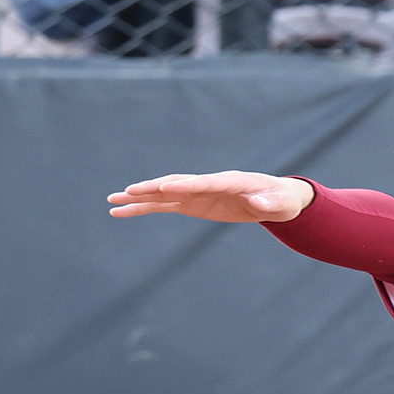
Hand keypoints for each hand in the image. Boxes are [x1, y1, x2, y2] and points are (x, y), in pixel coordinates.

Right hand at [107, 171, 315, 222]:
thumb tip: (260, 203)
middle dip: (152, 188)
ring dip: (139, 198)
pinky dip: (143, 208)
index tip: (164, 187)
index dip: (185, 184)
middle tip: (127, 192)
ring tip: (112, 202)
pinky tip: (121, 212)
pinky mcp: (192, 204)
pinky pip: (163, 206)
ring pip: (163, 194)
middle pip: (176, 184)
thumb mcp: (281, 204)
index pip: (204, 182)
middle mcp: (208, 184)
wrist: (276, 198)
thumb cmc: (281, 200)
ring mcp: (197, 194)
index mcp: (230, 181)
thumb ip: (269, 203)